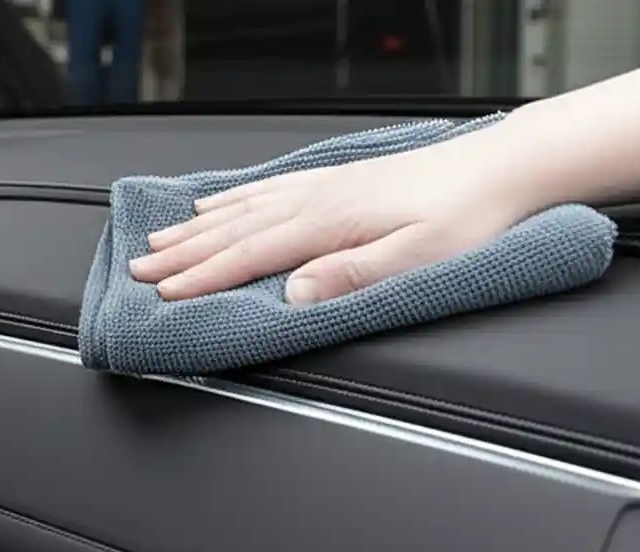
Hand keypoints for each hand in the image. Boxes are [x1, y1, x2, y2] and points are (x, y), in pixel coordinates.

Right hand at [128, 140, 534, 304]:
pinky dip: (232, 198)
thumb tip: (294, 294)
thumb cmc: (468, 216)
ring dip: (197, 228)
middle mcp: (317, 199)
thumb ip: (352, 277)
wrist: (500, 169)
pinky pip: (267, 188)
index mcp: (330, 223)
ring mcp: (323, 186)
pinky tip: (217, 204)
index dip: (203, 277)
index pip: (251, 255)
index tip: (164, 293)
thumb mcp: (419, 259)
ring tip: (161, 240)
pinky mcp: (335, 181)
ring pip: (243, 208)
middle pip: (234, 231)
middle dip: (182, 254)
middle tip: (139, 269)